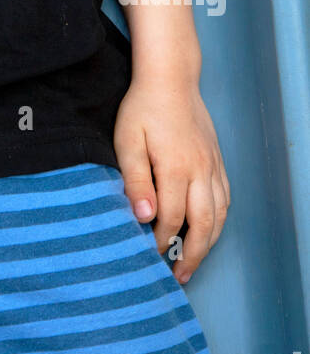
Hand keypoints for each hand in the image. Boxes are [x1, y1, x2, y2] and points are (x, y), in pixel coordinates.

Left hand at [113, 78, 229, 283]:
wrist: (171, 77)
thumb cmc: (143, 108)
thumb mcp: (127, 141)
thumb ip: (135, 180)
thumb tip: (144, 216)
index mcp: (177, 169)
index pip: (171, 219)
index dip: (159, 241)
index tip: (147, 255)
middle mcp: (201, 171)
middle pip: (203, 225)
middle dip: (191, 255)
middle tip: (178, 276)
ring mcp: (213, 166)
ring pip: (219, 215)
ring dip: (208, 242)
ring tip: (193, 261)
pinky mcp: (218, 160)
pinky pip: (225, 198)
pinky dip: (219, 220)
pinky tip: (208, 228)